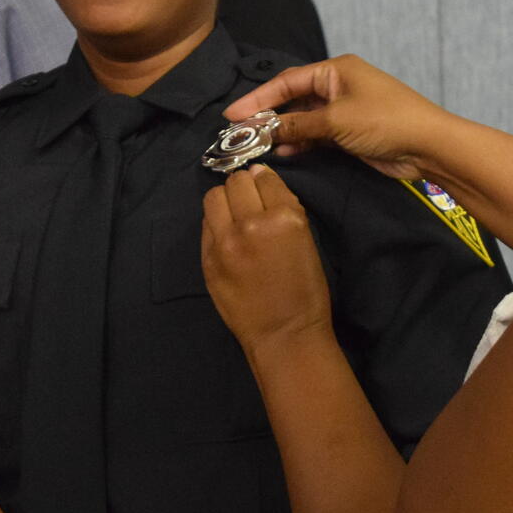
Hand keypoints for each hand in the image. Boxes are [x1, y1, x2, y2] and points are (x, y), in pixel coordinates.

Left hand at [201, 165, 333, 357]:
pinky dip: (216, 223)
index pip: (265, 178)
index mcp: (284, 219)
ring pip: (214, 196)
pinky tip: (227, 236)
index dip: (266, 181)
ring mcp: (224, 242)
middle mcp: (250, 224)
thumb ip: (285, 208)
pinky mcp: (207, 259)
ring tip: (235, 215)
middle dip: (245, 187)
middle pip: (236, 181)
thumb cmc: (305, 291)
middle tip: (251, 202)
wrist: (284, 335)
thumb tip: (262, 178)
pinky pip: (206, 224)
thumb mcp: (306, 241)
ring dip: (226, 200)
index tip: (266, 188)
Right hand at [223, 55, 450, 180]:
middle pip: (293, 99)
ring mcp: (344, 110)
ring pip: (304, 119)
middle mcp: (337, 86)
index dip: (258, 98)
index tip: (232, 115)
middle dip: (268, 116)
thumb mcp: (336, 120)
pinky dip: (301, 142)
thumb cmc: (384, 121)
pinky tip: (284, 153)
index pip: (287, 81)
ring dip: (283, 132)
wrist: (428, 145)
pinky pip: (317, 135)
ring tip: (257, 146)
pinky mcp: (350, 133)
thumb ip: (297, 124)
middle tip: (239, 133)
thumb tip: (265, 129)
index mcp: (335, 70)